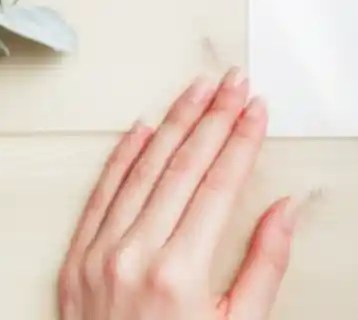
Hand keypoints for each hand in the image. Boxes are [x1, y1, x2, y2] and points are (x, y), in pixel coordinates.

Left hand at [58, 69, 299, 319]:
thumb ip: (263, 267)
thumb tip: (283, 211)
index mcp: (180, 274)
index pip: (219, 183)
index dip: (242, 139)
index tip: (257, 110)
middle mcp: (133, 257)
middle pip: (182, 166)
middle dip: (214, 117)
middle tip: (234, 84)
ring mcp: (97, 257)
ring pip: (141, 170)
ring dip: (173, 123)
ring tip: (196, 92)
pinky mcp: (73, 263)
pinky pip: (100, 195)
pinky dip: (121, 157)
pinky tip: (141, 129)